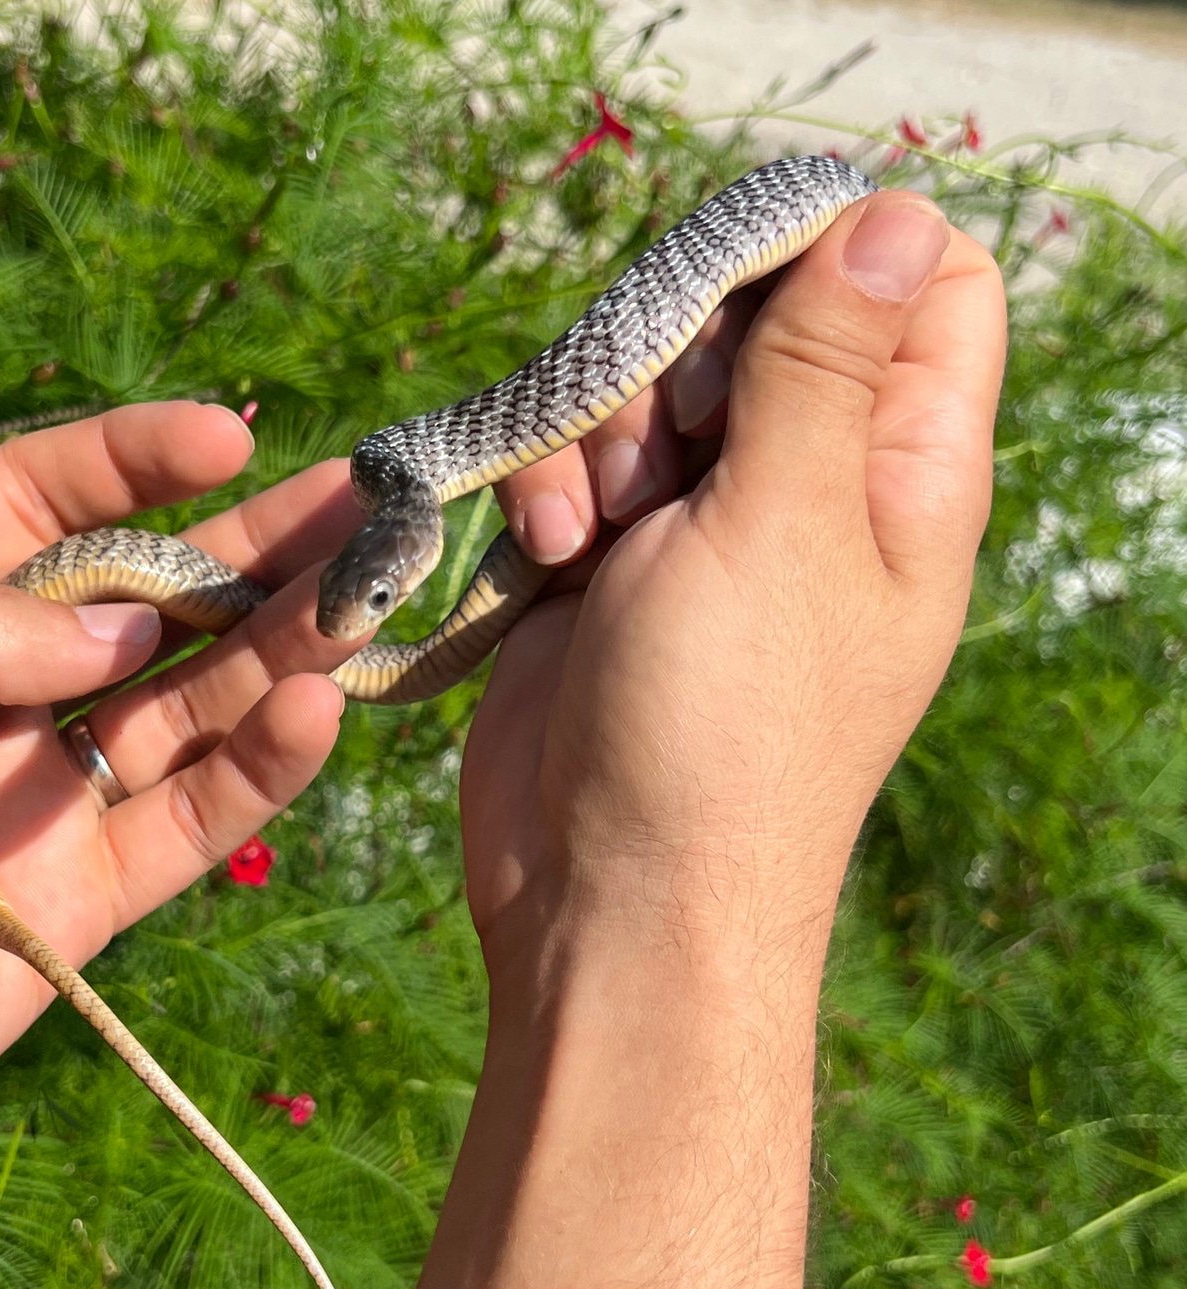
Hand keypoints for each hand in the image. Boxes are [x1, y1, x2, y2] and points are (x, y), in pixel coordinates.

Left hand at [0, 403, 365, 1218]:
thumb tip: (128, 624)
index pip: (37, 506)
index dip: (132, 464)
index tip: (228, 438)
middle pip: (143, 605)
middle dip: (247, 551)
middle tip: (354, 507)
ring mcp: (42, 801)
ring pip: (189, 710)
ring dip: (278, 653)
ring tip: (362, 600)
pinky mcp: (80, 903)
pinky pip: (188, 824)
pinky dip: (258, 772)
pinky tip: (316, 710)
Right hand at [470, 191, 1003, 956]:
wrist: (610, 891)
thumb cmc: (727, 727)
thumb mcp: (786, 524)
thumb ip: (827, 364)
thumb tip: (902, 215)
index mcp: (902, 473)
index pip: (923, 286)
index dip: (841, 257)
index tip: (751, 295)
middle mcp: (807, 487)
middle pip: (757, 316)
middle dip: (686, 351)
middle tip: (673, 450)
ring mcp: (700, 526)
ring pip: (645, 382)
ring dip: (600, 428)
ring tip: (592, 529)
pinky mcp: (604, 559)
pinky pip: (572, 456)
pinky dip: (548, 484)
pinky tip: (546, 552)